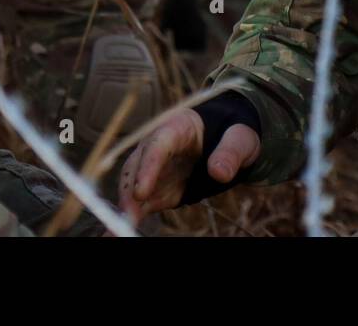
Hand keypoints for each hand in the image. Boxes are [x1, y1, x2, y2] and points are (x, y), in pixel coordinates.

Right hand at [117, 106, 260, 224]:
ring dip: (125, 206)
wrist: (227, 140)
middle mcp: (157, 145)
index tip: (141, 192)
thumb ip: (230, 152)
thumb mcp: (240, 138)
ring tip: (117, 229)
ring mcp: (154, 167)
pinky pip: (140, 201)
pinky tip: (119, 230)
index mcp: (176, 126)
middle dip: (128, 191)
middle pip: (136, 165)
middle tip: (126, 216)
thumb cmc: (232, 134)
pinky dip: (130, 215)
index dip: (147, 167)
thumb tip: (219, 172)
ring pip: (132, 184)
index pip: (157, 144)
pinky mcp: (156, 187)